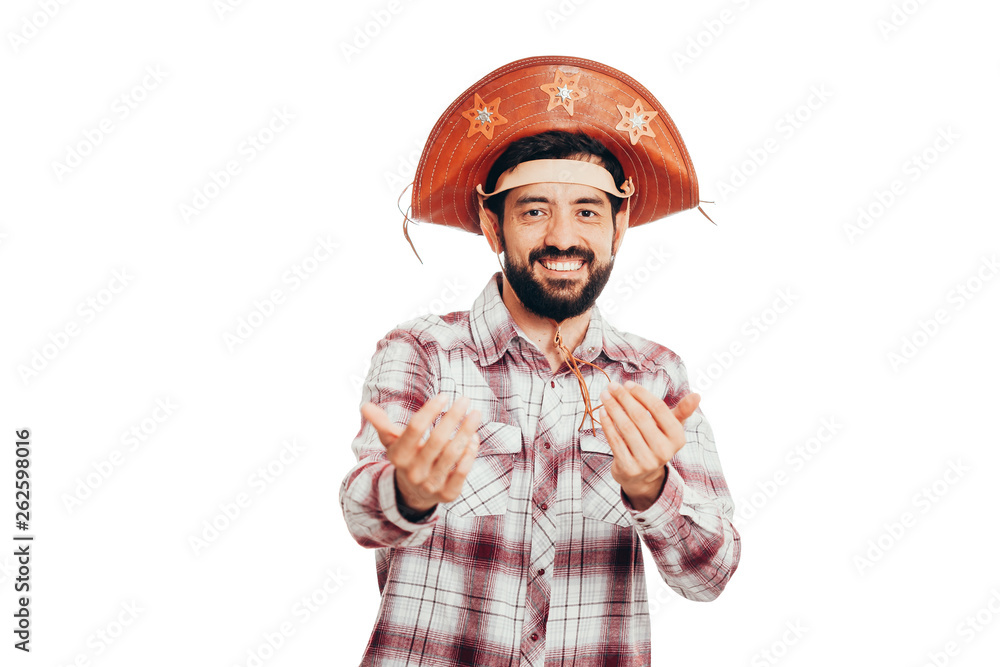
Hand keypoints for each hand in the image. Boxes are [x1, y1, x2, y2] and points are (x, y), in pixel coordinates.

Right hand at [361, 394, 480, 513]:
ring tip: (475, 414)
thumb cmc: (407, 458)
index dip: (430, 410)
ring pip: (452, 454)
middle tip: (465, 399)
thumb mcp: (393, 443)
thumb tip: (365, 406)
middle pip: (437, 440)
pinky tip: (474, 438)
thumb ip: (382, 424)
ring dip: (467, 431)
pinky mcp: (448, 494)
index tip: (444, 395)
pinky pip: (462, 471)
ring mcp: (431, 484)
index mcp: (398, 456)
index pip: (414, 428)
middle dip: (453, 417)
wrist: (413, 494)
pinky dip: (470, 453)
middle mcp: (413, 471)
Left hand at [598, 381, 699, 510]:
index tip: (627, 384)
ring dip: (613, 408)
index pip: (658, 409)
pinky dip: (607, 425)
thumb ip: (682, 411)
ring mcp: (646, 461)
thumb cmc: (656, 442)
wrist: (643, 476)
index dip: (642, 394)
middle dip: (624, 398)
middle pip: (640, 417)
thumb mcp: (671, 428)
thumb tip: (697, 395)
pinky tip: (602, 412)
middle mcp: (664, 451)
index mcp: (677, 438)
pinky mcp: (629, 468)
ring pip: (626, 428)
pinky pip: (616, 441)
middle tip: (612, 386)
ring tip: (605, 396)